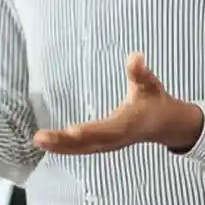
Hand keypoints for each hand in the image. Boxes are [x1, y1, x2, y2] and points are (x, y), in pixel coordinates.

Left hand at [32, 52, 202, 153]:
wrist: (165, 124)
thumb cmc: (155, 101)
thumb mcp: (150, 84)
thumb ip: (140, 72)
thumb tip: (135, 56)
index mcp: (126, 125)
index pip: (104, 130)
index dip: (88, 132)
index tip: (70, 131)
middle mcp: (115, 138)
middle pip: (86, 143)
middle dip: (63, 142)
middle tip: (39, 138)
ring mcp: (108, 144)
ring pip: (81, 148)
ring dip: (60, 146)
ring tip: (39, 140)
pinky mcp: (103, 144)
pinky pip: (81, 148)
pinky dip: (65, 147)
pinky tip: (48, 143)